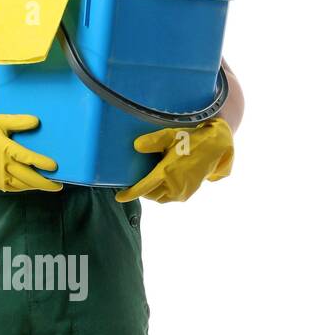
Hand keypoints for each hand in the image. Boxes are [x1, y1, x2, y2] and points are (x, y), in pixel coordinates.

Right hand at [0, 113, 62, 192]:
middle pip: (28, 177)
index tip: (54, 166)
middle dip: (45, 183)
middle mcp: (3, 165)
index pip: (25, 157)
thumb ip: (17, 121)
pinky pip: (16, 187)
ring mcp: (0, 176)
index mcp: (4, 148)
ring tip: (52, 185)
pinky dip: (27, 187)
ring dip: (38, 186)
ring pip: (23, 185)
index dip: (40, 162)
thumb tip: (36, 121)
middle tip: (59, 185)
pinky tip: (36, 185)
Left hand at [115, 118, 233, 203]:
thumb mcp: (171, 136)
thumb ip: (153, 141)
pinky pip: (170, 197)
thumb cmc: (192, 139)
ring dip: (153, 192)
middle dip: (143, 191)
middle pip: (151, 194)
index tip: (119, 197)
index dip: (130, 194)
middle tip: (137, 181)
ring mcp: (182, 191)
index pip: (143, 188)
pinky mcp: (188, 193)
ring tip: (150, 181)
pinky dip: (163, 192)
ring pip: (160, 198)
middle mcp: (174, 186)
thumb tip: (136, 146)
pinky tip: (163, 182)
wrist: (216, 148)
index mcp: (167, 173)